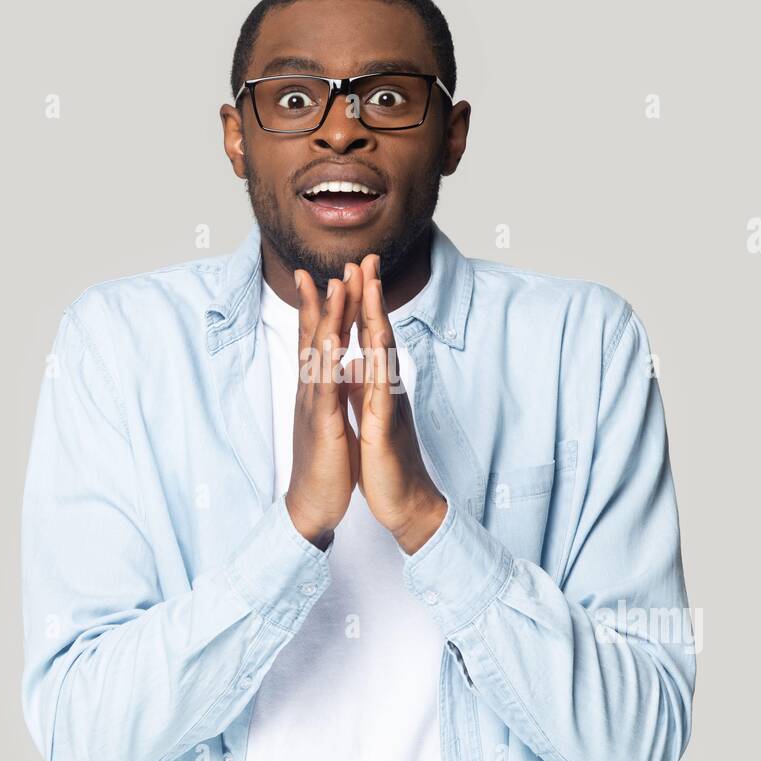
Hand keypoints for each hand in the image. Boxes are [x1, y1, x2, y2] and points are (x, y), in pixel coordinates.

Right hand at [284, 264, 364, 548]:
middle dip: (322, 301)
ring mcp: (314, 405)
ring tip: (332, 287)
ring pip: (320, 355)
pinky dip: (328, 361)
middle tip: (324, 266)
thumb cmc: (324, 462)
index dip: (322, 308)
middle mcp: (310, 390)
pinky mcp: (322, 423)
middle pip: (316, 337)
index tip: (327, 276)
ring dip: (326, 319)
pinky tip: (333, 340)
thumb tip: (342, 366)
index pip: (318, 340)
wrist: (313, 503)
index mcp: (316, 388)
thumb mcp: (330, 418)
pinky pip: (325, 387)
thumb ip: (332, 389)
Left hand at [347, 254, 447, 554]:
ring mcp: (388, 404)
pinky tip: (370, 344)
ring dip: (375, 317)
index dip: (361, 302)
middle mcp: (386, 388)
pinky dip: (373, 365)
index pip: (369, 335)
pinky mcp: (385, 427)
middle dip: (371, 294)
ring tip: (369, 285)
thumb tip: (357, 361)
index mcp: (378, 385)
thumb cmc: (386, 461)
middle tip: (366, 257)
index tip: (354, 269)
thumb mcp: (370, 415)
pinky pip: (379, 390)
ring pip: (383, 353)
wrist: (406, 503)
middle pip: (379, 332)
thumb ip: (364, 386)